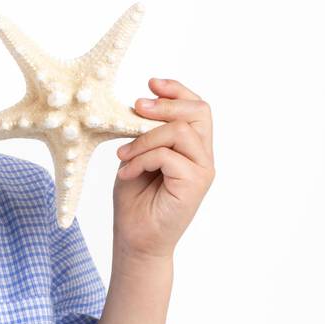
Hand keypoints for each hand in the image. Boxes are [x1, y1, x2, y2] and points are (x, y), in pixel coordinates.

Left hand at [112, 78, 214, 260]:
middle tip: (135, 106)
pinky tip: (126, 173)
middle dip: (165, 103)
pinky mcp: (195, 185)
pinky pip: (168, 156)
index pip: (196, 108)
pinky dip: (141, 159)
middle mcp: (202, 157)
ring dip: (144, 138)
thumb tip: (141, 103)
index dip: (176, 91)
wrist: (136, 241)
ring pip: (181, 132)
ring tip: (122, 156)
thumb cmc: (135, 200)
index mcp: (191, 147)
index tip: (151, 82)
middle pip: (199, 112)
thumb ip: (144, 133)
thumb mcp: (135, 157)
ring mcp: (202, 171)